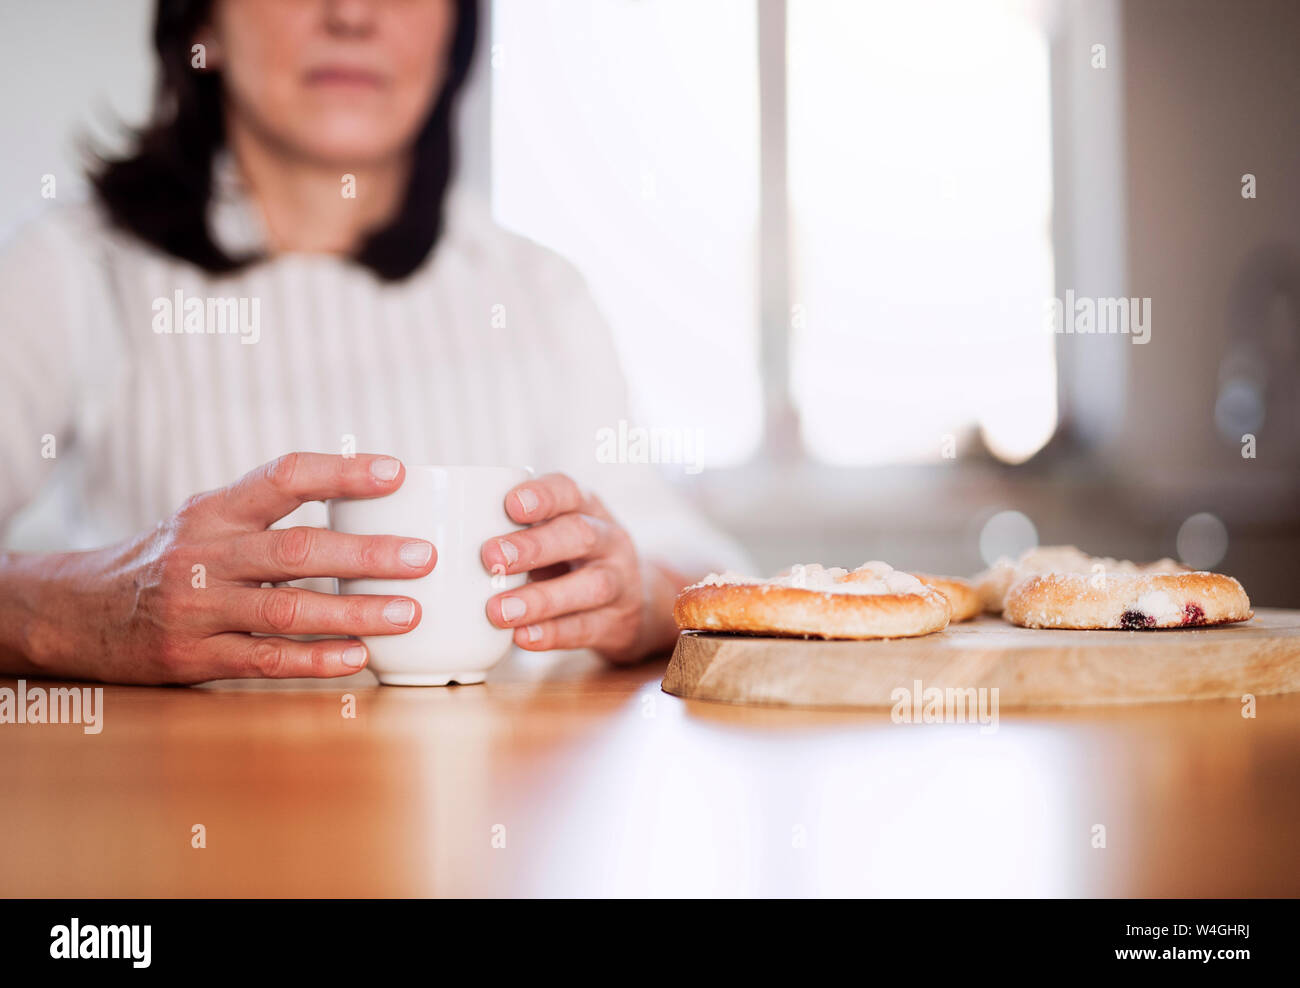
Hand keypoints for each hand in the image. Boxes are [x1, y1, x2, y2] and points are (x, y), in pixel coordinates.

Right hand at [5, 452, 434, 683]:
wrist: (77, 612)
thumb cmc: (167, 562)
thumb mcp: (206, 521)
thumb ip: (268, 514)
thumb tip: (366, 506)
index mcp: (216, 510)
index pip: (285, 477)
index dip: (342, 472)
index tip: (396, 472)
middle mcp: (206, 554)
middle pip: (297, 549)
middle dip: (366, 554)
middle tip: (422, 557)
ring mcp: (198, 608)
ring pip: (288, 609)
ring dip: (354, 612)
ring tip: (408, 613)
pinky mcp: (193, 657)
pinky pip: (265, 659)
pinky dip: (316, 659)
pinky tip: (358, 657)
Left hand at [480, 473, 683, 662]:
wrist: (633, 602)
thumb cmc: (570, 559)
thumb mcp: (553, 532)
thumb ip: (513, 528)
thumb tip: (443, 536)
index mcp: (586, 508)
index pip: (569, 491)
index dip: (542, 496)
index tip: (509, 505)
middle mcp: (608, 540)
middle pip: (579, 535)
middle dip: (534, 546)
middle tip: (490, 558)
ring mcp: (618, 582)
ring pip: (589, 586)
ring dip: (541, 599)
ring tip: (498, 610)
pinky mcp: (616, 623)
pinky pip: (586, 628)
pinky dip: (552, 634)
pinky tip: (522, 637)